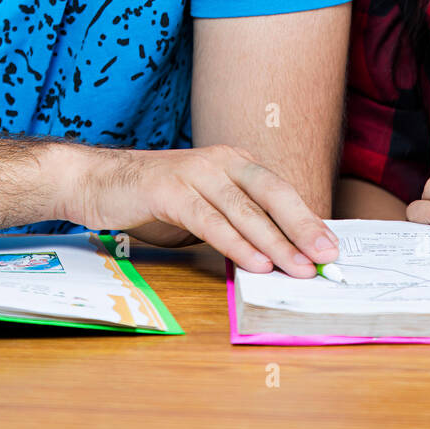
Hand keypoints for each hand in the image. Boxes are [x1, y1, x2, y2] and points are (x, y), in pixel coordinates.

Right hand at [59, 142, 339, 275]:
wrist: (98, 182)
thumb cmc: (156, 200)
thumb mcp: (206, 209)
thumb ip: (238, 224)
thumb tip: (281, 254)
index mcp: (236, 163)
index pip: (280, 192)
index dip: (307, 219)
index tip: (332, 248)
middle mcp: (221, 161)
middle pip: (272, 193)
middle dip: (303, 226)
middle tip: (327, 256)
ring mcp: (195, 172)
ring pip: (244, 209)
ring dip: (275, 241)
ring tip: (299, 268)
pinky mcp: (169, 190)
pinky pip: (209, 220)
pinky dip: (235, 243)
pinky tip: (255, 263)